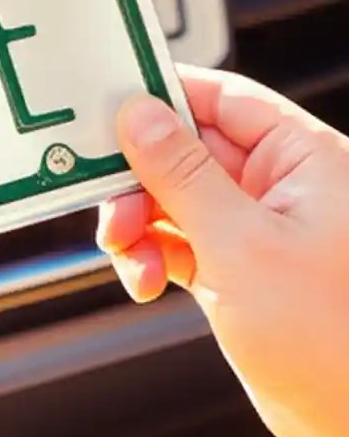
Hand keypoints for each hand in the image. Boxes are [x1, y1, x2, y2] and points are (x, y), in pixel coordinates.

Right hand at [97, 64, 348, 436]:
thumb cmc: (333, 339)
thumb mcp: (241, 243)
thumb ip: (183, 175)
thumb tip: (142, 117)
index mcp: (304, 160)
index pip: (222, 99)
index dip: (164, 97)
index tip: (110, 107)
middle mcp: (282, 187)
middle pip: (185, 151)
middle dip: (139, 179)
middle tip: (111, 203)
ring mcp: (257, 228)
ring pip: (172, 198)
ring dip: (139, 223)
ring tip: (131, 253)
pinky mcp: (237, 267)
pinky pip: (177, 240)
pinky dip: (152, 256)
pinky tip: (149, 278)